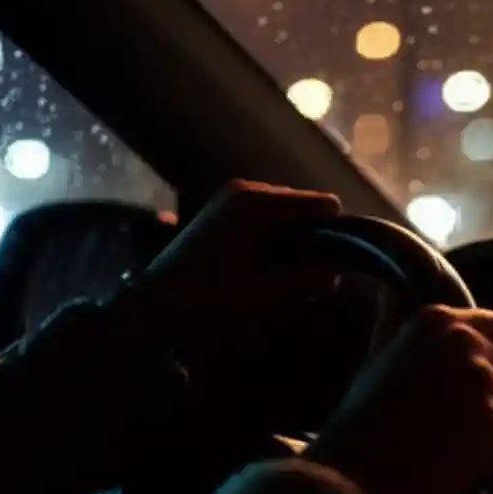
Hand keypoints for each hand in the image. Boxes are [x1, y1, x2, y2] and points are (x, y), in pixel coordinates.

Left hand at [119, 179, 341, 345]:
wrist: (153, 302)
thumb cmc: (204, 296)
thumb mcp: (259, 292)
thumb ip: (302, 282)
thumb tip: (338, 276)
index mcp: (257, 203)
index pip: (322, 204)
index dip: (335, 232)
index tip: (331, 265)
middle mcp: (247, 191)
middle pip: (305, 207)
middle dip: (315, 238)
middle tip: (309, 275)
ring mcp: (234, 199)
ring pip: (288, 214)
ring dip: (296, 242)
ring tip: (287, 275)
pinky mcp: (226, 212)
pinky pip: (269, 218)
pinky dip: (277, 240)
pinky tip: (267, 267)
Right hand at [306, 305, 492, 493]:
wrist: (345, 484)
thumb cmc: (357, 429)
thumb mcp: (377, 359)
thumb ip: (398, 325)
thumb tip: (385, 289)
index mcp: (439, 321)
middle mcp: (467, 344)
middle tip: (480, 441)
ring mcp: (484, 387)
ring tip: (471, 467)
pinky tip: (480, 491)